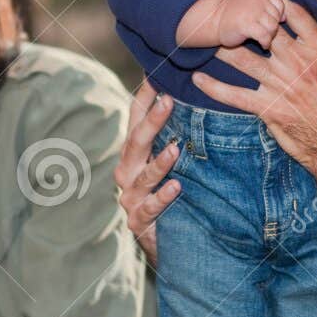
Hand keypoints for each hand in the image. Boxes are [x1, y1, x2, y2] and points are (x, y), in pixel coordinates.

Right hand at [112, 83, 180, 263]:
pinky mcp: (138, 221)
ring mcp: (130, 197)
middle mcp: (126, 172)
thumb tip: (190, 96)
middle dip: (152, 121)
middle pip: (136, 142)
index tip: (156, 76)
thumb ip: (173, 135)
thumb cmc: (169, 193)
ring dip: (159, 161)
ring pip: (142, 176)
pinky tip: (177, 188)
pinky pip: (150, 207)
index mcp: (133, 154)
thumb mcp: (168, 162)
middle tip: (168, 100)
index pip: (134, 120)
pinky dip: (163, 197)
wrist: (165, 241)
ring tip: (175, 149)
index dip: (144, 99)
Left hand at [192, 0, 316, 184]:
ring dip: (221, 44)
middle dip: (239, 10)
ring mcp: (280, 85)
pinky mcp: (268, 108)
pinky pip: (235, 95)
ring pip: (242, 57)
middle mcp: (297, 62)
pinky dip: (214, 87)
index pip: (292, 10)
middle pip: (261, 27)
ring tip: (201, 31)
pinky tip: (198, 79)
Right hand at [214, 0, 284, 49]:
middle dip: (273, 27)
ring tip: (264, 39)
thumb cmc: (232, 15)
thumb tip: (284, 17)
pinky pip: (264, 36)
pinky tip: (262, 45)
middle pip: (276, 17)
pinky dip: (265, 42)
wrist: (211, 20)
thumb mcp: (250, 4)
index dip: (278, 15)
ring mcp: (252, 11)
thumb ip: (267, 7)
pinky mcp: (246, 24)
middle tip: (265, 34)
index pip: (280, 4)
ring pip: (272, 27)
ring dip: (270, 36)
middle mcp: (257, 0)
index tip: (269, 23)